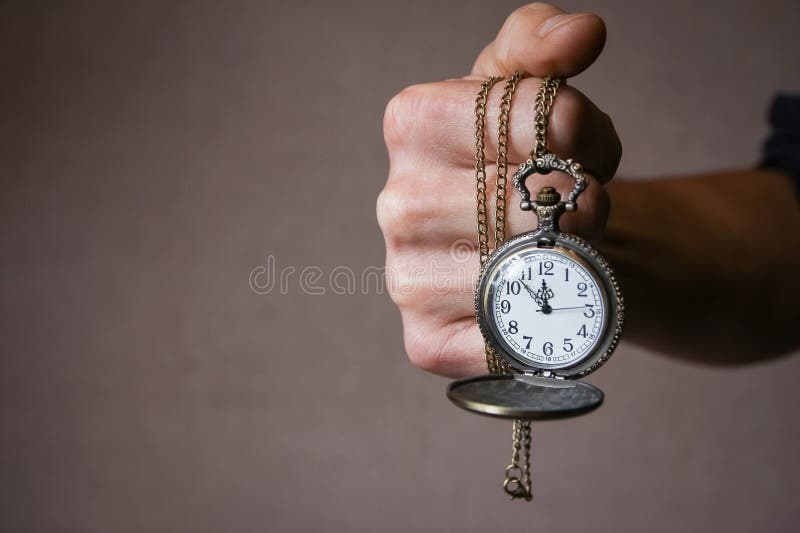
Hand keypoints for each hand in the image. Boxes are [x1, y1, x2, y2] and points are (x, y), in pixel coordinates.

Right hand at [377, 3, 621, 377]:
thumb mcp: (528, 89)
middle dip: (579, 201)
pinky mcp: (425, 342)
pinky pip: (505, 340)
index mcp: (411, 124)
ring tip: (560, 248)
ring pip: (523, 270)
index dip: (580, 130)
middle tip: (581, 205)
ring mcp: (405, 278)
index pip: (524, 114)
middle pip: (527, 199)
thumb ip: (543, 44)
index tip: (584, 147)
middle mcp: (396, 203)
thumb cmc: (521, 163)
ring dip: (571, 262)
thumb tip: (582, 34)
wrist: (522, 242)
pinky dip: (541, 324)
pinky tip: (534, 300)